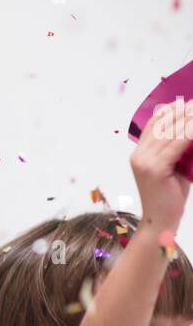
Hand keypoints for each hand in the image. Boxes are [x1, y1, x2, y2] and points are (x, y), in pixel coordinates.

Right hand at [133, 97, 192, 235]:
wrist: (160, 223)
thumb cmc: (169, 198)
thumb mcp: (172, 168)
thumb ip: (176, 150)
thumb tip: (191, 129)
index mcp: (139, 154)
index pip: (154, 123)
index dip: (171, 110)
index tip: (188, 102)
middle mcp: (138, 155)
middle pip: (163, 124)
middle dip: (184, 111)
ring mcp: (144, 161)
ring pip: (170, 132)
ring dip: (189, 119)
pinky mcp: (154, 168)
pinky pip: (176, 144)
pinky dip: (190, 133)